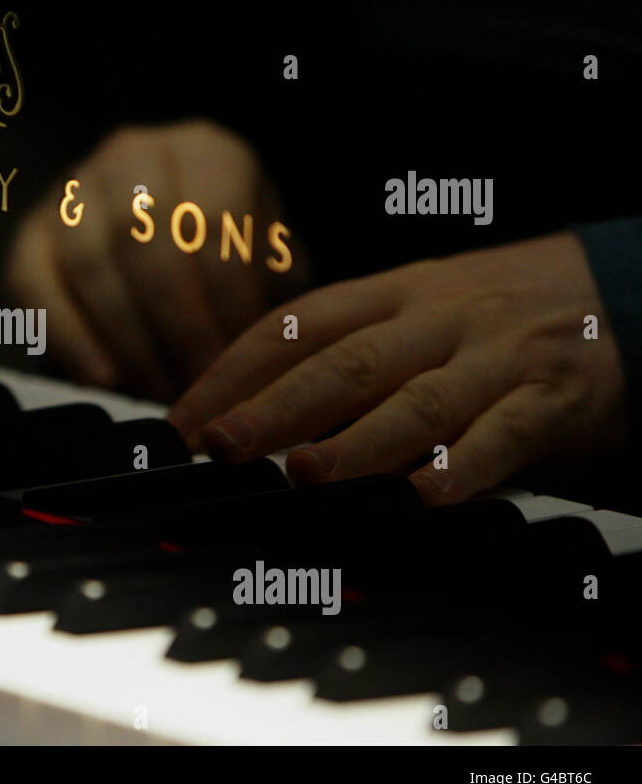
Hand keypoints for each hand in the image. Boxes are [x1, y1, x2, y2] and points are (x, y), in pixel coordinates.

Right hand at [7, 118, 309, 399]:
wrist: (170, 247)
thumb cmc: (229, 262)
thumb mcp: (269, 264)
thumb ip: (271, 293)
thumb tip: (265, 345)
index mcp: (204, 151)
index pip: (214, 220)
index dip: (226, 300)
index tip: (238, 359)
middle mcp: (133, 155)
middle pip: (144, 238)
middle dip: (174, 324)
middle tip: (197, 384)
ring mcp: (73, 189)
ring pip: (89, 263)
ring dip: (128, 338)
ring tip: (159, 390)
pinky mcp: (31, 234)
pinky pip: (36, 286)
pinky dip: (69, 338)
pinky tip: (103, 380)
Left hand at [167, 232, 626, 503]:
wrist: (623, 288)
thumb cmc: (499, 310)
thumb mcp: (418, 308)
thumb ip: (347, 347)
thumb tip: (250, 401)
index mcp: (395, 294)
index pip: (297, 325)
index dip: (234, 370)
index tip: (186, 416)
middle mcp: (438, 321)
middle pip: (346, 362)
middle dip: (274, 407)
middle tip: (220, 445)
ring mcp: (496, 359)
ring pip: (418, 401)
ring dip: (356, 442)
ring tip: (305, 474)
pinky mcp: (554, 401)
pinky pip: (505, 436)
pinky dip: (463, 468)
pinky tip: (425, 495)